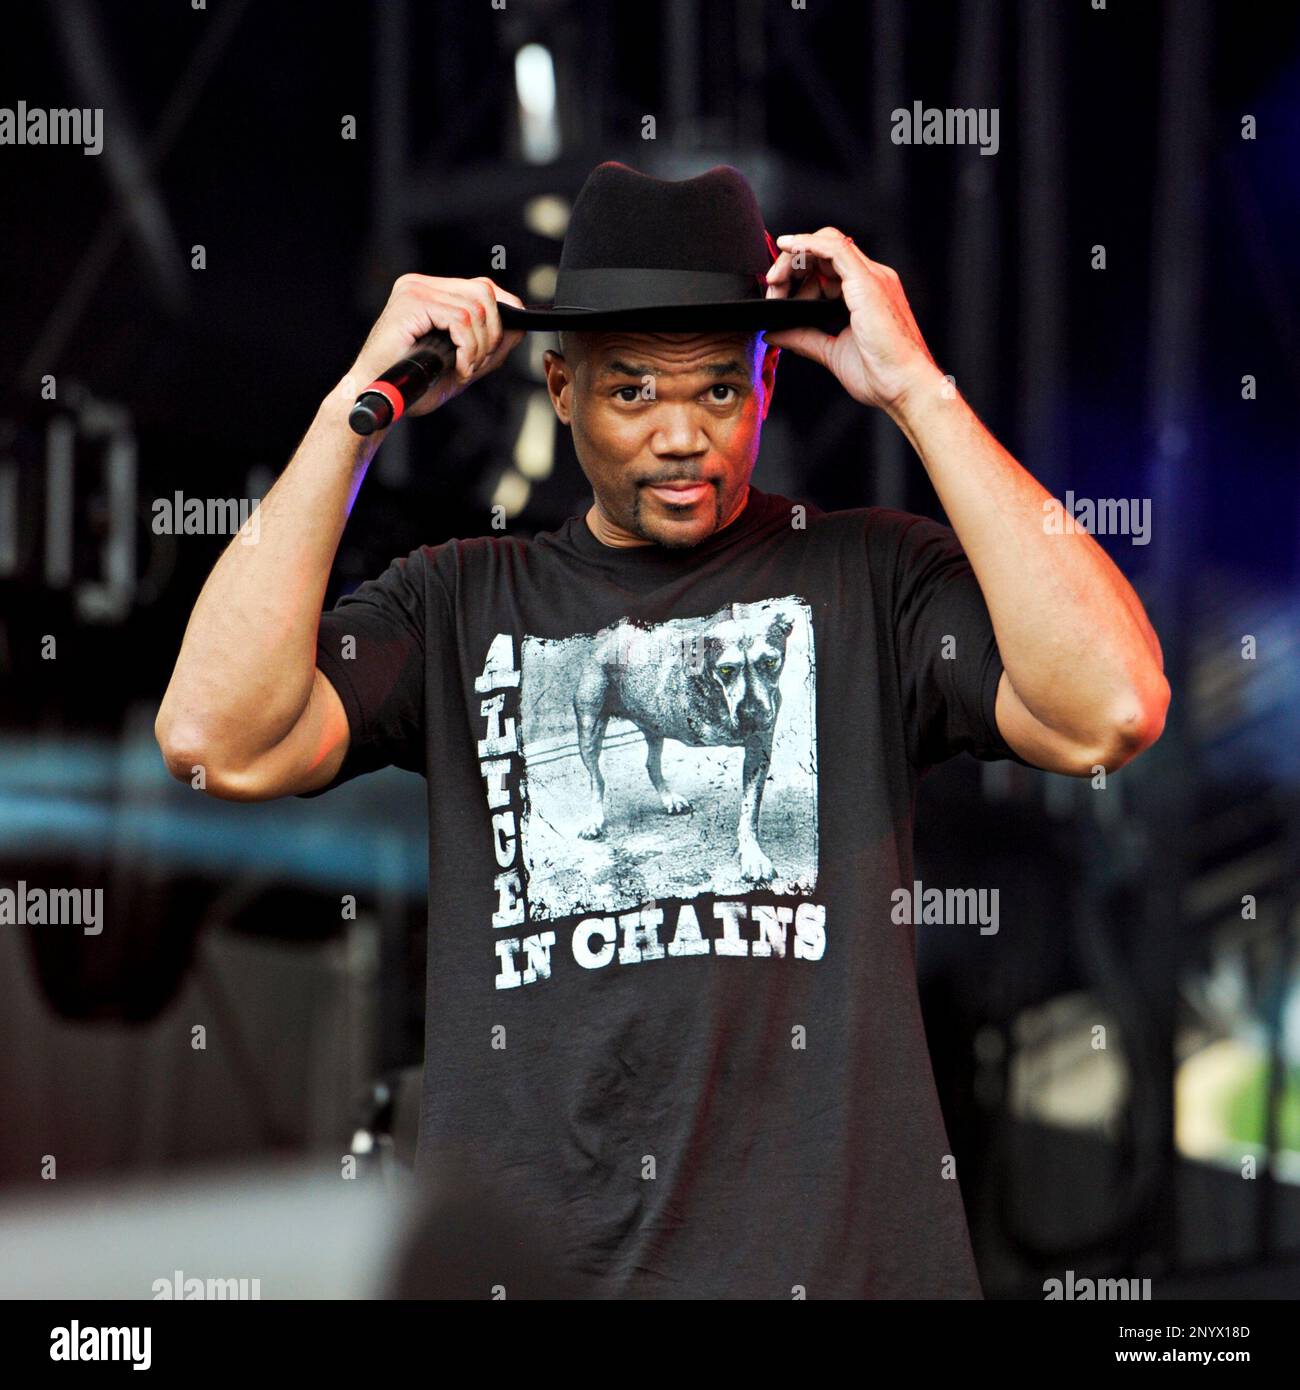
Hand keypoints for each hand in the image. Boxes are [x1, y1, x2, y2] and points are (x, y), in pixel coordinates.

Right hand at [343, 274, 525, 417]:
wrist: (380, 399)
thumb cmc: (412, 386)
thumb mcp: (462, 364)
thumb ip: (490, 347)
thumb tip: (519, 328)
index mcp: (432, 293)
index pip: (482, 288)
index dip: (501, 314)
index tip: (498, 345)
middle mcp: (423, 284)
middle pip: (484, 292)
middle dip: (492, 333)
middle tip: (476, 363)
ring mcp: (416, 289)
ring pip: (475, 308)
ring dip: (478, 346)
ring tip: (464, 368)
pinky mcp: (412, 302)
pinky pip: (460, 319)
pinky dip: (467, 347)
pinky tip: (458, 366)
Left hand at [763, 228, 939, 411]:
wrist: (906, 387)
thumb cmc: (881, 375)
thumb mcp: (832, 352)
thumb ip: (804, 338)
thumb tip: (774, 334)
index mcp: (866, 293)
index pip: (828, 266)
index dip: (798, 275)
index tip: (776, 294)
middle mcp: (872, 279)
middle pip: (824, 251)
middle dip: (791, 264)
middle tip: (771, 288)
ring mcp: (872, 277)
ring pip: (826, 245)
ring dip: (794, 258)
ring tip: (774, 281)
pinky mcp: (867, 282)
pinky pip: (834, 248)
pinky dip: (808, 244)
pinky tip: (788, 247)